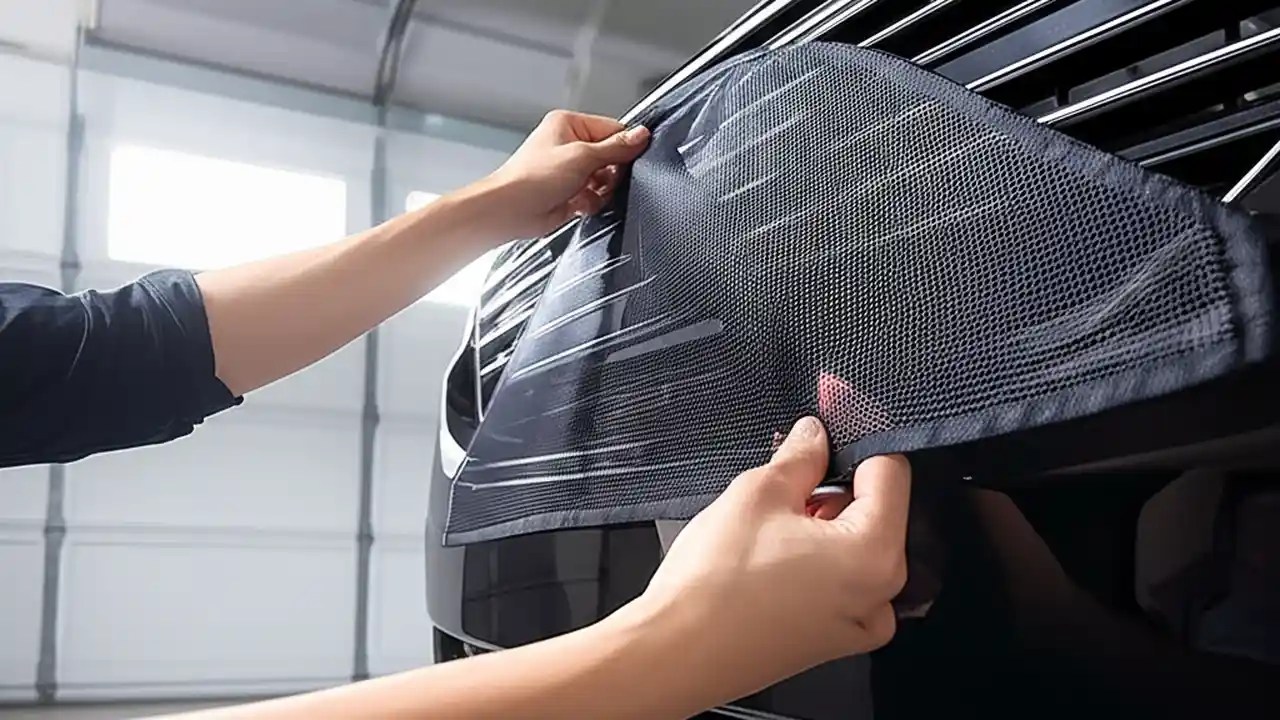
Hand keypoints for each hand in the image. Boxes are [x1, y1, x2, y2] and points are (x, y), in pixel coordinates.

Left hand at [482, 110, 649, 238]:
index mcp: (570, 124)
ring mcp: (569, 170)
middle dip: (610, 172)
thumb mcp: (582, 156)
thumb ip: (616, 147)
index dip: (624, 146)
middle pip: (611, 157)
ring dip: (601, 190)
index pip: (612, 129)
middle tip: (600, 179)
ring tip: (586, 192)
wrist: (510, 211)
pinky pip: (595, 196)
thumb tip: (641, 135)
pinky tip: (578, 204)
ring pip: (605, 179)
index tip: (630, 159)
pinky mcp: (569, 193)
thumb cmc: (531, 178)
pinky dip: (591, 202)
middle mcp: (569, 145)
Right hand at [631, 418, 910, 707]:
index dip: (857, 431)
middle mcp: (879, 593)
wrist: (676, 654)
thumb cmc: (713, 587)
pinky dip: (815, 555)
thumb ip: (800, 457)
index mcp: (875, 554)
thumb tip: (816, 436)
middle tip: (787, 462)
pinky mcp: (831, 636)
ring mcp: (857, 621)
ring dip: (820, 517)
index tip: (833, 405)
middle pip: (873, 509)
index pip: (890, 470)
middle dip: (833, 478)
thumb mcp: (758, 494)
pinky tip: (770, 547)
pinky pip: (839, 580)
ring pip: (853, 545)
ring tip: (768, 512)